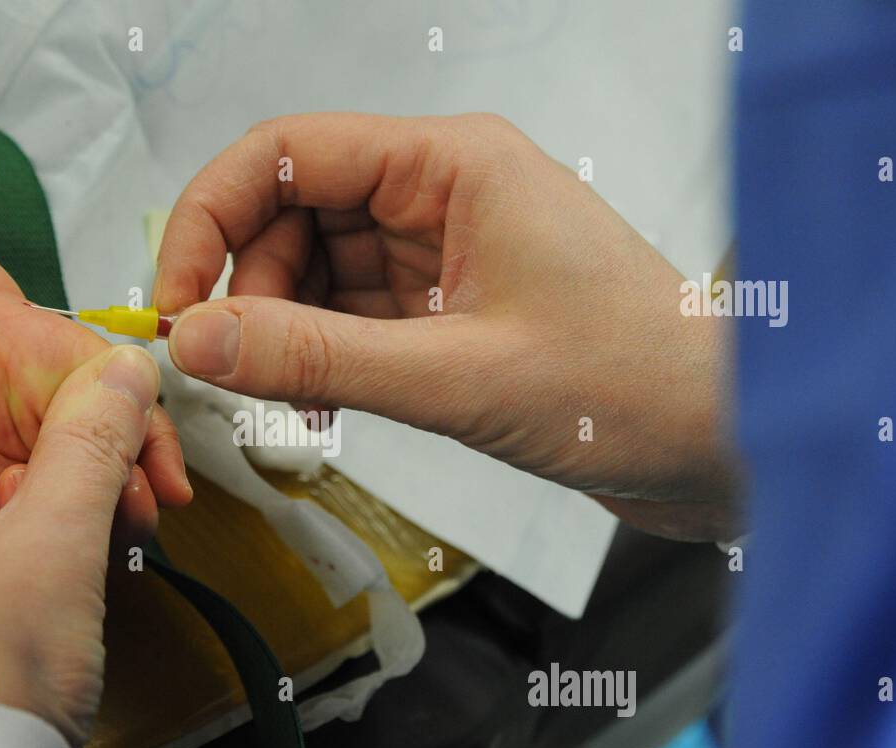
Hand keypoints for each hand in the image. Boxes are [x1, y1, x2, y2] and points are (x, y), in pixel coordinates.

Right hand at [154, 113, 738, 540]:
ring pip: (316, 273)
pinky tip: (325, 413)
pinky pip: (352, 318)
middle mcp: (441, 192)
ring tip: (297, 410)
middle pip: (291, 215)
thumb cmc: (628, 386)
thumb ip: (313, 358)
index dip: (209, 218)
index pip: (285, 154)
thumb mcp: (452, 376)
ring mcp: (445, 251)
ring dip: (285, 338)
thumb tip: (193, 341)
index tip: (173, 302)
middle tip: (232, 373)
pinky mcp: (450, 308)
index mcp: (450, 164)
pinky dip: (323, 362)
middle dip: (248, 294)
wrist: (722, 444)